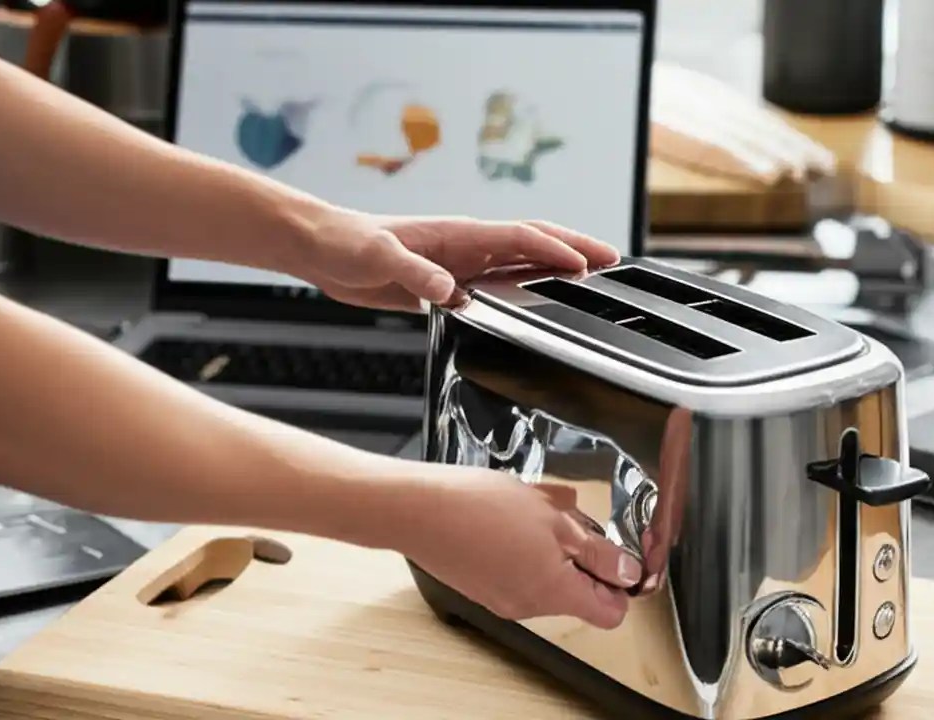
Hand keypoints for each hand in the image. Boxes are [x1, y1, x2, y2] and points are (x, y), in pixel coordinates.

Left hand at [293, 209, 621, 311]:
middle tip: (612, 260)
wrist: (320, 248)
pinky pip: (496, 285)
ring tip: (592, 277)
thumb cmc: (344, 242)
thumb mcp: (377, 257)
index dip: (554, 250)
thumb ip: (414, 273)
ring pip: (520, 263)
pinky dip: (525, 289)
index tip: (585, 264)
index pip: (518, 237)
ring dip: (556, 268)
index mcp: (456, 234)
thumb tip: (450, 290)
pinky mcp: (447, 282)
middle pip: (532, 243)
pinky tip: (537, 303)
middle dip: (574, 248)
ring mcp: (460, 263)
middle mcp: (465, 246)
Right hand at [405, 469, 642, 628]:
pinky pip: (520, 574)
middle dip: (581, 554)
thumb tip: (627, 572)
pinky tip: (508, 520)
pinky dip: (525, 550)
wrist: (419, 511)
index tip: (614, 553)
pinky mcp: (482, 587)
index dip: (620, 583)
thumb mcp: (555, 519)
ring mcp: (503, 599)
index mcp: (555, 593)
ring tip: (532, 514)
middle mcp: (530, 607)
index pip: (610, 613)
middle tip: (567, 518)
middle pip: (578, 593)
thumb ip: (597, 551)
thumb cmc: (481, 509)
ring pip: (549, 579)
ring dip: (552, 548)